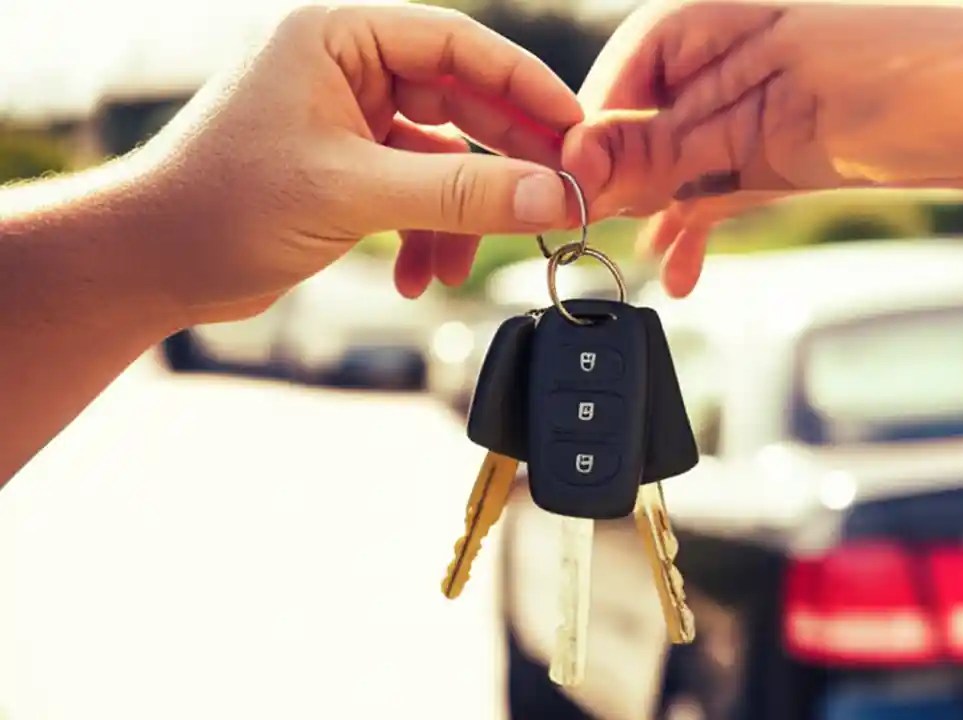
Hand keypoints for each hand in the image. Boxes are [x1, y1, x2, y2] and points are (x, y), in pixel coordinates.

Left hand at [132, 4, 582, 323]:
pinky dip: (426, 236)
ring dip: (458, 216)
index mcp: (339, 38)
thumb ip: (460, 192)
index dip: (525, 86)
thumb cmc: (220, 205)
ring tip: (451, 264)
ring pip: (444, 160)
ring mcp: (349, 123)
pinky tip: (413, 276)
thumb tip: (553, 195)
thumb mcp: (353, 193)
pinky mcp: (347, 172)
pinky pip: (417, 196)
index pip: (459, 45)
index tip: (576, 131)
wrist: (150, 265)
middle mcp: (347, 71)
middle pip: (461, 103)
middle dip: (502, 163)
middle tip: (556, 200)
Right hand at [564, 0, 962, 293]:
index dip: (593, 133)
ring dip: (658, 213)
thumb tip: (586, 170)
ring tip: (634, 262)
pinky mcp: (799, 148)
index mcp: (728, 17)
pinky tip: (684, 268)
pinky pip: (729, 186)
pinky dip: (705, 225)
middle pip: (650, 119)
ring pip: (686, 161)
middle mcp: (743, 56)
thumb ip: (677, 144)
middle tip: (592, 236)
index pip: (627, 70)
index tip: (568, 190)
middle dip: (619, 181)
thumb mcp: (777, 118)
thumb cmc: (922, 82)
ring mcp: (771, 105)